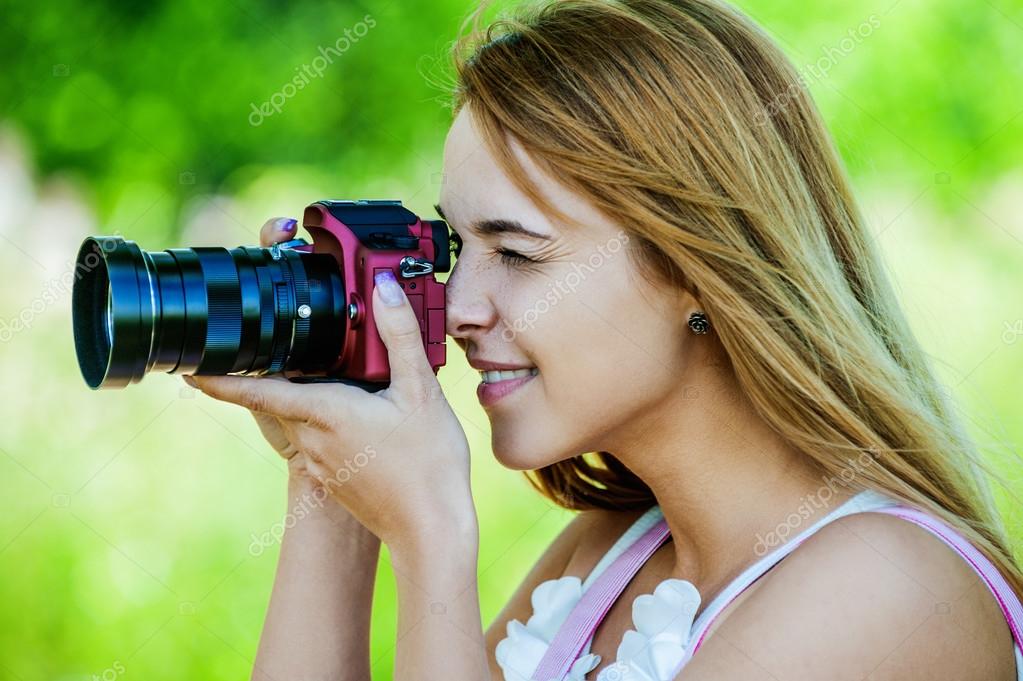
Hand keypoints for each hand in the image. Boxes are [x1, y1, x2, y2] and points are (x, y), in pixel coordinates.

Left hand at [185, 217, 472, 547]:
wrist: (432, 530)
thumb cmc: (427, 465)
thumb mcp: (420, 392)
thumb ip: (399, 336)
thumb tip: (383, 288)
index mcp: (325, 413)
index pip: (256, 392)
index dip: (218, 379)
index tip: (188, 366)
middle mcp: (313, 439)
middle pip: (282, 397)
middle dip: (279, 372)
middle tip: (282, 343)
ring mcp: (322, 462)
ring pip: (302, 417)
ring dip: (308, 395)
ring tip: (338, 375)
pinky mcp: (336, 476)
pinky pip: (320, 438)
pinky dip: (327, 419)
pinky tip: (362, 414)